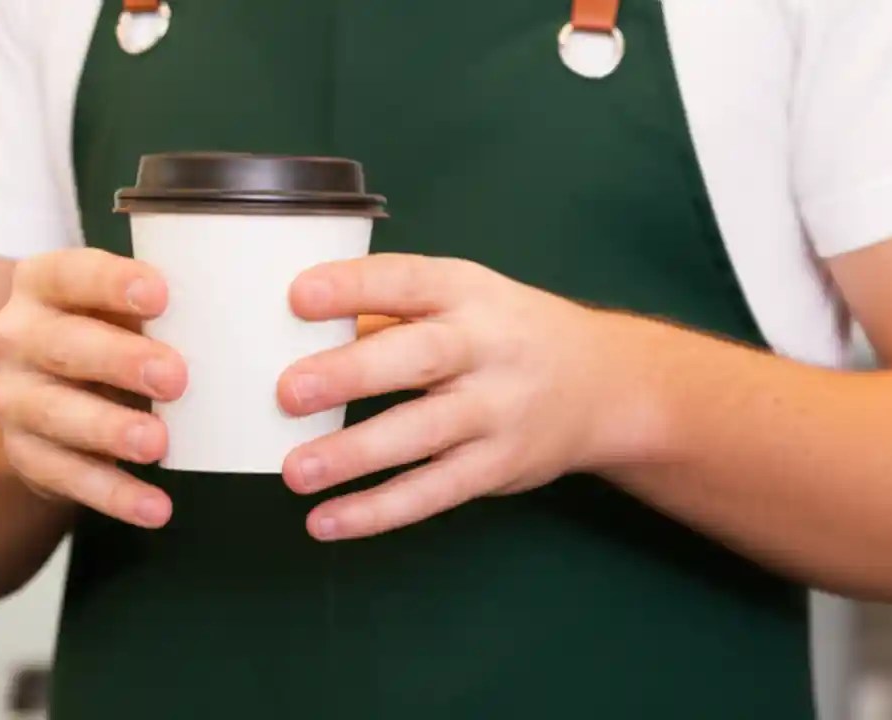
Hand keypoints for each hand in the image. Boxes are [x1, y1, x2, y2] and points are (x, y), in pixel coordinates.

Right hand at [0, 248, 187, 528]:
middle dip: (119, 360)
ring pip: (56, 413)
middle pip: (63, 344)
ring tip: (158, 445)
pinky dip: (114, 494)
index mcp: (43, 285)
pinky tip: (155, 507)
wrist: (52, 397)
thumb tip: (251, 306)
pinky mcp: (24, 454)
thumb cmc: (112, 333)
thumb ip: (167, 304)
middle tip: (175, 378)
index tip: (161, 295)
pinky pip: (66, 477)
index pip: (68, 273)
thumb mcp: (127, 308)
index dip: (110, 282)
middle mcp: (18, 337)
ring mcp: (15, 398)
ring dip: (109, 430)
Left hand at [278, 254, 645, 540]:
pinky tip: (327, 522)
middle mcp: (486, 347)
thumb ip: (387, 315)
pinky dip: (378, 511)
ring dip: (356, 454)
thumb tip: (288, 337)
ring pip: (423, 433)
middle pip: (418, 357)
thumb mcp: (462, 301)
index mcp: (466, 292)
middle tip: (288, 391)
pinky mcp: (497, 467)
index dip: (354, 287)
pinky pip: (434, 492)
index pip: (408, 281)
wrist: (603, 385)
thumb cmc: (503, 334)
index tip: (297, 297)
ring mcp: (496, 411)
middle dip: (351, 374)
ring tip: (297, 472)